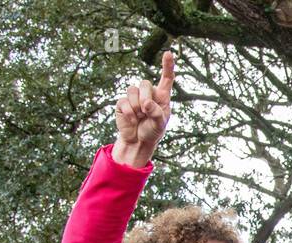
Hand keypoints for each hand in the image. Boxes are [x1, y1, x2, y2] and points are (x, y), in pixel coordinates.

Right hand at [112, 50, 173, 167]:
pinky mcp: (123, 102)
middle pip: (144, 84)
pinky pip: (124, 102)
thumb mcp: (160, 124)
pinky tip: (132, 120)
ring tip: (140, 117)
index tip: (168, 53)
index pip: (166, 78)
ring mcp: (134, 96)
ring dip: (136, 106)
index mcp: (162, 96)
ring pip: (132, 90)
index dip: (167, 66)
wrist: (138, 141)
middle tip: (146, 111)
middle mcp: (148, 93)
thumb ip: (156, 113)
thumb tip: (146, 103)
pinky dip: (129, 113)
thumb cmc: (152, 131)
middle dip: (145, 98)